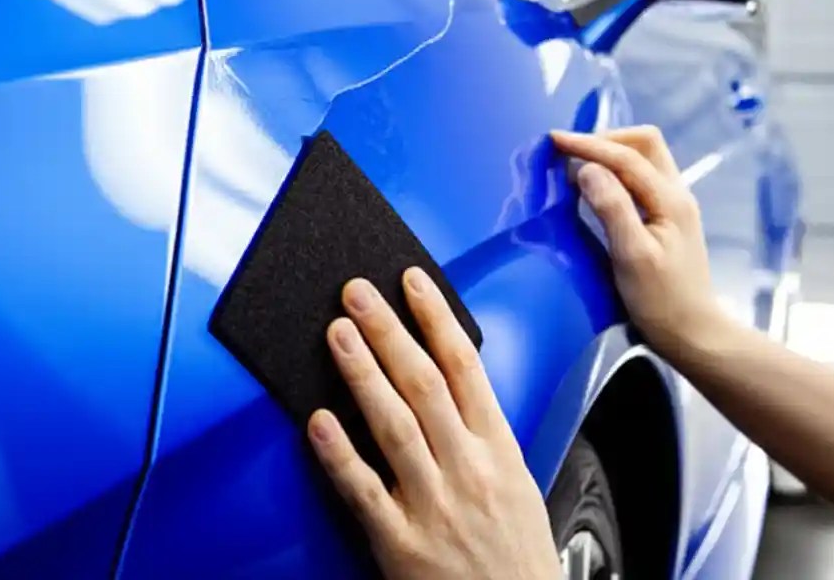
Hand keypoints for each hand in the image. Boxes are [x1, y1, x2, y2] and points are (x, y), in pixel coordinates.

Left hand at [307, 269, 560, 579]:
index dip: (437, 317)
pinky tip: (318, 420)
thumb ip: (480, 435)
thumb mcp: (516, 482)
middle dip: (389, 331)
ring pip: (393, 424)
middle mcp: (468, 469)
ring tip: (337, 333)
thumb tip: (445, 382)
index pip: (466, 367)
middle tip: (356, 293)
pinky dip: (339, 453)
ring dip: (362, 373)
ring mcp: (434, 505)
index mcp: (498, 450)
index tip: (412, 282)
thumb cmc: (516, 554)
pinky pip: (364, 489)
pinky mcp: (401, 543)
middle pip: (424, 383)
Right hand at [551, 126, 727, 351]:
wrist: (691, 332)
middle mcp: (676, 193)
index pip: (627, 157)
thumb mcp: (631, 256)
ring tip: (576, 164)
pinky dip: (615, 172)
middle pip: (645, 143)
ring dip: (610, 153)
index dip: (589, 145)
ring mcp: (672, 204)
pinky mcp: (665, 217)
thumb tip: (587, 169)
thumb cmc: (660, 299)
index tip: (554, 141)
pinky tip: (596, 186)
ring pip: (644, 158)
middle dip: (605, 140)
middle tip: (569, 151)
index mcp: (670, 200)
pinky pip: (639, 178)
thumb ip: (611, 208)